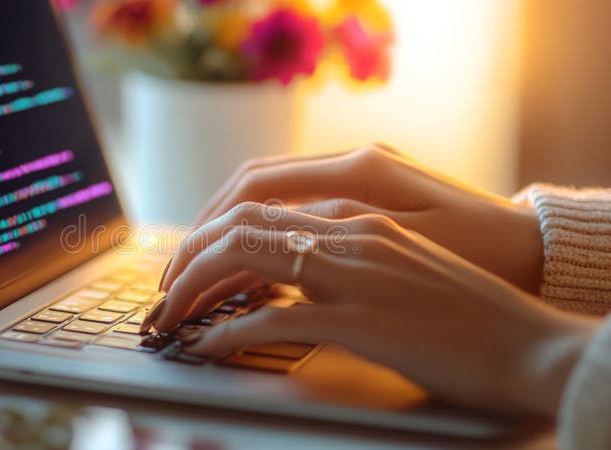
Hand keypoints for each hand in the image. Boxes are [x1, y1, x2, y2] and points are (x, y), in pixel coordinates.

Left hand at [156, 206, 598, 415]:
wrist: (528, 342)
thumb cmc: (464, 309)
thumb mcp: (398, 263)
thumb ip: (343, 254)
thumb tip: (288, 271)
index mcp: (359, 214)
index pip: (260, 204)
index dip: (210, 229)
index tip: (188, 260)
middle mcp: (350, 232)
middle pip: (240, 224)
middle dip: (188, 255)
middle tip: (165, 289)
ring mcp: (355, 273)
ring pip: (245, 260)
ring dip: (195, 287)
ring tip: (172, 315)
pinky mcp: (362, 321)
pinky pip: (273, 321)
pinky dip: (230, 331)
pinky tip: (211, 345)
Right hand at [193, 144, 543, 293]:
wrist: (529, 247)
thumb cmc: (480, 253)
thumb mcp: (408, 249)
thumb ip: (337, 238)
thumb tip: (271, 243)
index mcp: (360, 171)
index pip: (258, 189)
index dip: (212, 230)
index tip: (184, 268)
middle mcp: (352, 161)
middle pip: (253, 184)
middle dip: (207, 227)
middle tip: (176, 271)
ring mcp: (357, 173)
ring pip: (269, 190)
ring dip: (227, 225)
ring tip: (197, 263)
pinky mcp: (363, 192)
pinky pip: (293, 201)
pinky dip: (259, 225)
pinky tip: (245, 252)